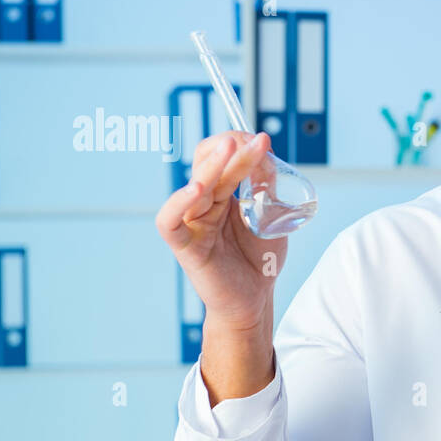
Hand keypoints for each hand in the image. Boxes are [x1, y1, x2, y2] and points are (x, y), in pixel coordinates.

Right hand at [155, 131, 286, 331]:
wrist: (256, 300)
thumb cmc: (260, 259)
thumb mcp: (271, 216)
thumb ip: (266, 188)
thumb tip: (266, 153)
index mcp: (222, 193)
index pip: (219, 156)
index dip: (237, 144)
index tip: (262, 141)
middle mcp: (203, 203)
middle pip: (208, 165)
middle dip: (231, 149)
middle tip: (255, 141)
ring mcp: (193, 223)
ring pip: (196, 186)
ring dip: (213, 165)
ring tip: (230, 149)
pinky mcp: (186, 246)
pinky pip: (170, 221)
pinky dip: (179, 202)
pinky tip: (197, 188)